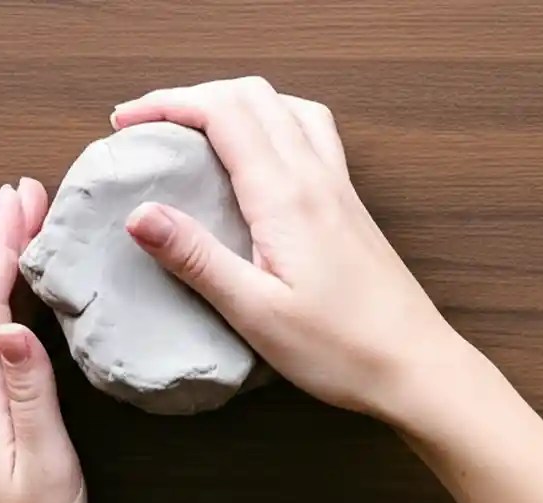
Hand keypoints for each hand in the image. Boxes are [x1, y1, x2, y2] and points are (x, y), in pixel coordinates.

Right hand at [113, 77, 462, 422]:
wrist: (417, 367)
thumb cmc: (341, 350)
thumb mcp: (256, 313)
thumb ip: (197, 259)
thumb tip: (139, 214)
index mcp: (287, 197)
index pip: (223, 113)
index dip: (168, 103)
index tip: (125, 121)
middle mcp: (316, 177)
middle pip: (253, 95)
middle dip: (193, 95)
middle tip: (148, 121)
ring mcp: (338, 187)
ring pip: (286, 106)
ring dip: (236, 101)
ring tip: (196, 126)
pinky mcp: (349, 205)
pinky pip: (311, 132)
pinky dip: (273, 120)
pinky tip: (260, 151)